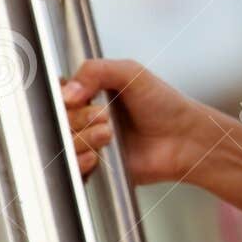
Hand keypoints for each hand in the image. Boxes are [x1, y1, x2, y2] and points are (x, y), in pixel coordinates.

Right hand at [59, 58, 209, 185]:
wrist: (185, 139)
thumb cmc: (164, 104)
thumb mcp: (131, 73)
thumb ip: (94, 70)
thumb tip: (65, 93)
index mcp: (89, 94)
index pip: (56, 97)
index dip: (61, 99)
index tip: (77, 99)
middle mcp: (86, 119)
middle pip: (58, 122)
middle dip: (78, 119)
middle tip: (105, 117)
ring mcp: (91, 144)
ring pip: (64, 145)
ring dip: (83, 139)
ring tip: (109, 134)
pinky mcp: (98, 169)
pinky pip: (73, 171)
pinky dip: (80, 163)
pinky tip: (96, 156)